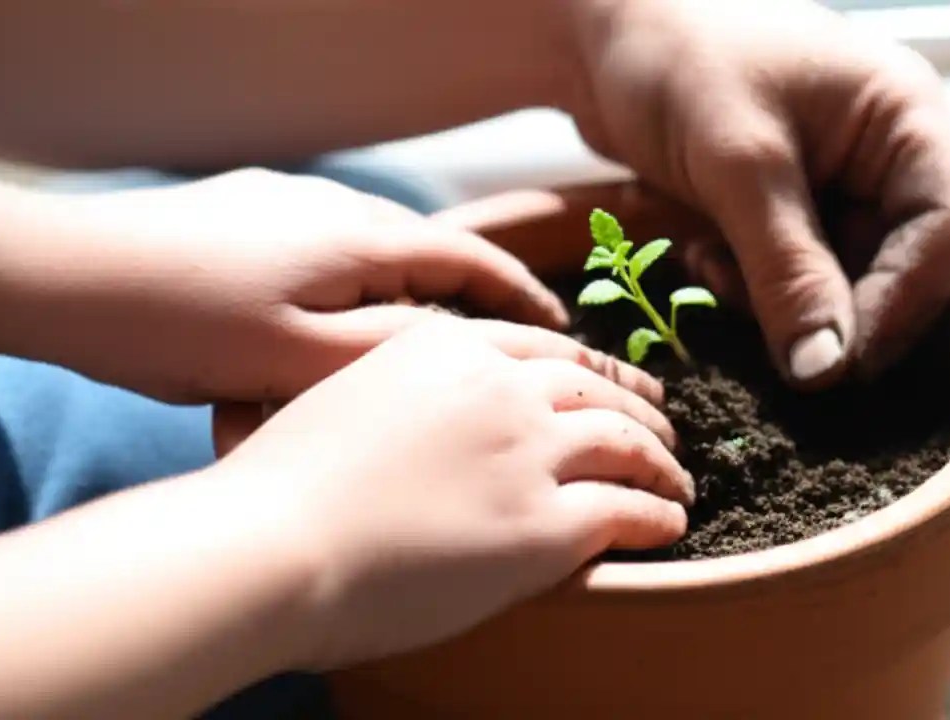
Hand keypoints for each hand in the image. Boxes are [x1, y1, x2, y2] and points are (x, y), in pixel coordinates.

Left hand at [29, 168, 566, 401]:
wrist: (69, 274)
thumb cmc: (183, 324)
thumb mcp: (302, 357)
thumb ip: (393, 347)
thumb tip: (464, 344)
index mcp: (359, 240)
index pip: (472, 261)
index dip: (524, 296)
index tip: (559, 327)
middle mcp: (333, 205)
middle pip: (426, 252)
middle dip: (464, 298)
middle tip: (488, 349)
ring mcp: (286, 201)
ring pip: (370, 251)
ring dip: (399, 292)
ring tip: (400, 344)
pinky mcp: (245, 208)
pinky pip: (321, 246)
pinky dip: (344, 282)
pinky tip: (316, 321)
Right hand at [216, 319, 691, 668]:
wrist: (270, 545)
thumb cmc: (279, 486)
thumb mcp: (341, 399)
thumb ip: (398, 393)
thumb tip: (418, 417)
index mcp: (448, 346)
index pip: (546, 347)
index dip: (595, 364)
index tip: (619, 379)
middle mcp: (500, 387)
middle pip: (596, 386)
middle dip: (640, 407)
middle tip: (665, 427)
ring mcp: (528, 452)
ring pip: (625, 443)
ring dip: (662, 463)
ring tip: (678, 481)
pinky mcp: (543, 525)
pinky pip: (626, 510)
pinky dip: (658, 515)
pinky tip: (670, 525)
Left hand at [567, 0, 949, 387]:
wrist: (598, 32)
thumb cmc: (675, 59)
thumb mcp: (738, 165)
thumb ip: (787, 268)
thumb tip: (826, 370)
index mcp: (904, 118)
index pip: (949, 231)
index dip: (902, 305)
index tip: (838, 363)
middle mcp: (884, 154)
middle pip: (898, 268)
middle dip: (828, 308)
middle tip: (760, 324)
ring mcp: (835, 182)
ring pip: (839, 283)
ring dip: (778, 301)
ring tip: (714, 267)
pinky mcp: (785, 208)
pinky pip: (792, 275)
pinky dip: (751, 285)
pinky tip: (702, 256)